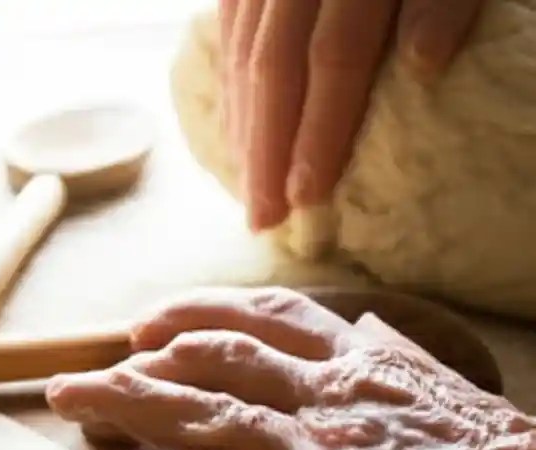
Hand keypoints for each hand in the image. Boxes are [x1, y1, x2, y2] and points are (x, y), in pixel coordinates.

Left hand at [45, 286, 535, 449]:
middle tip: (88, 365)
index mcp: (366, 361)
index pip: (267, 316)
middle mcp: (328, 390)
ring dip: (120, 404)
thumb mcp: (454, 390)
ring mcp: (317, 444)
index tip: (155, 320)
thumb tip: (366, 329)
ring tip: (65, 403)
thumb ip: (397, 357)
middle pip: (211, 358)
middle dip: (139, 360)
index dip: (199, 312)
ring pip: (196, 411)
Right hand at [223, 0, 482, 229]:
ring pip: (242, 52)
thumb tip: (423, 65)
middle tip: (263, 217)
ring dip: (243, 124)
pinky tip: (236, 119)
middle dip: (265, 148)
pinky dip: (231, 80)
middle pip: (274, 67)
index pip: (334, 57)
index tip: (306, 194)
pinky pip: (229, 29)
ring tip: (247, 185)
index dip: (319, 128)